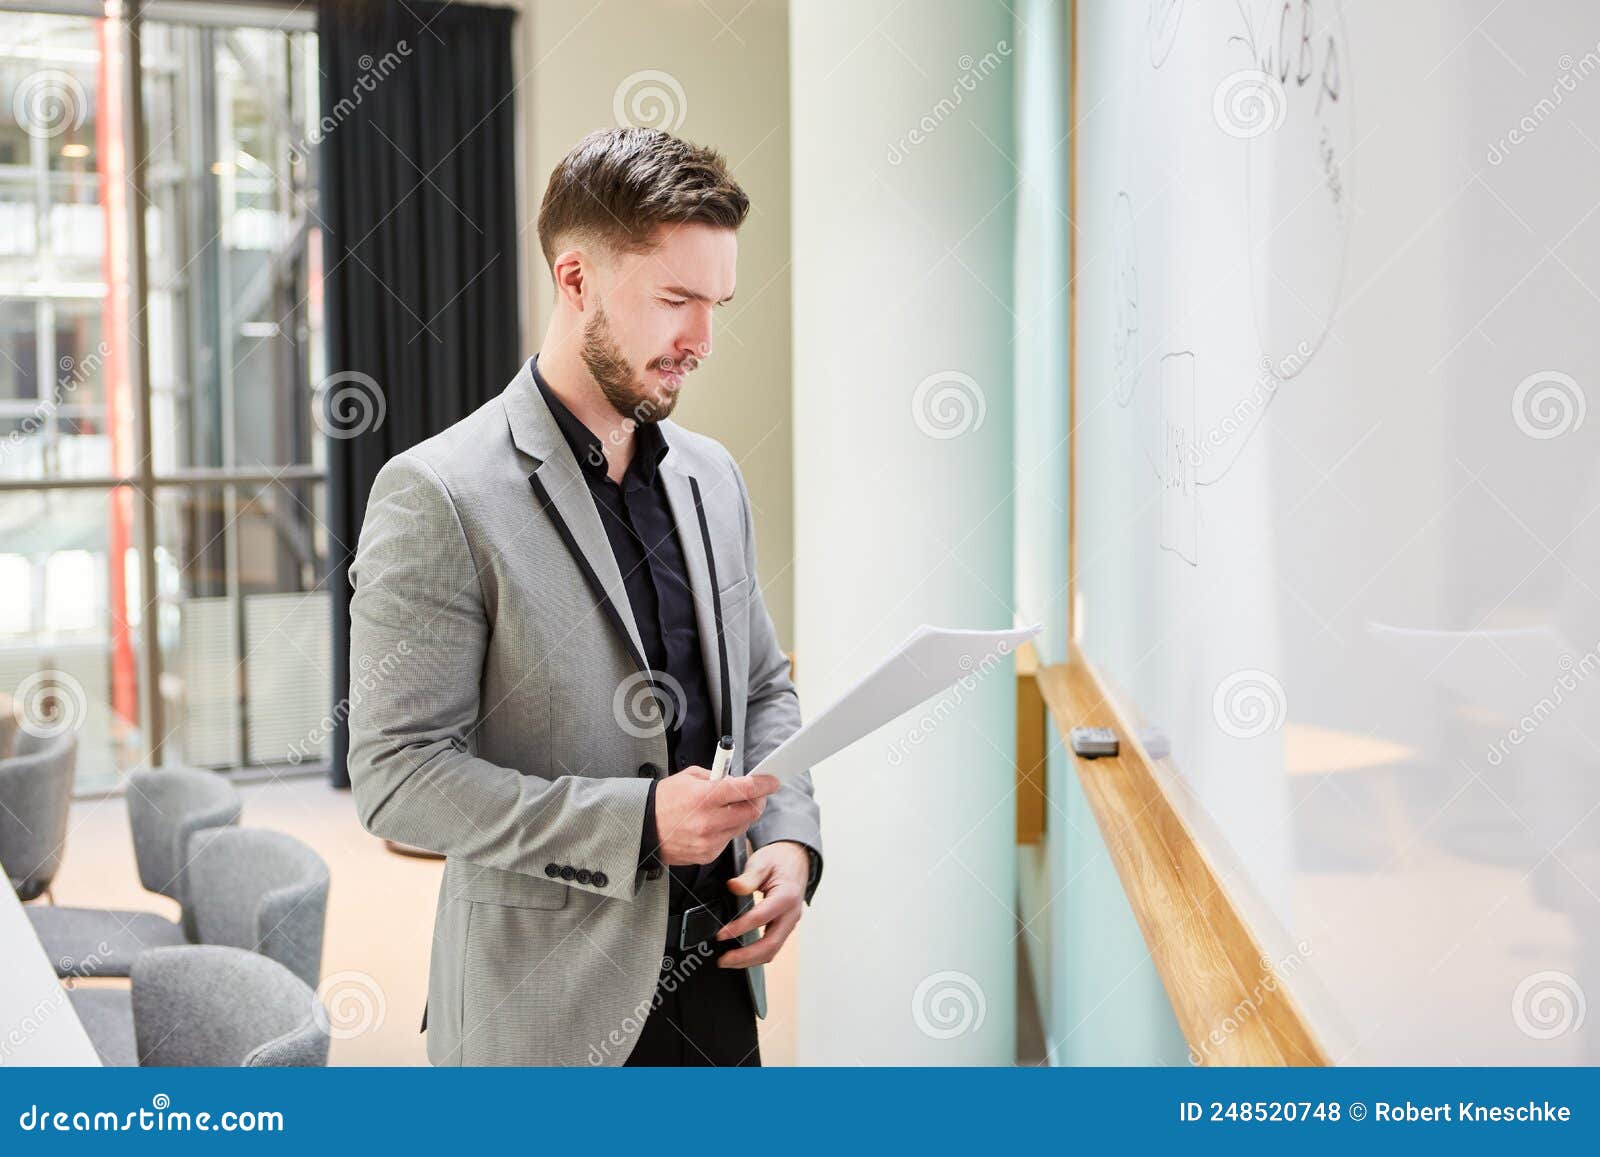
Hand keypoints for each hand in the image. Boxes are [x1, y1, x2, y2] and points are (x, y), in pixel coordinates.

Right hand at [653, 768, 779, 865]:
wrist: (642, 828)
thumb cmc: (663, 801)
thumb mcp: (688, 777)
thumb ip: (716, 777)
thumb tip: (736, 780)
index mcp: (704, 797)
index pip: (745, 789)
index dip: (763, 784)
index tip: (771, 781)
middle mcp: (709, 821)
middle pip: (751, 811)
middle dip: (756, 800)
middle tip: (753, 794)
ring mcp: (709, 841)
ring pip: (742, 827)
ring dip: (741, 816)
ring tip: (726, 808)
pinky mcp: (707, 855)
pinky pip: (728, 840)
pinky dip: (727, 830)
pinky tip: (712, 824)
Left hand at [714, 840, 810, 968]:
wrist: (796, 858)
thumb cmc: (779, 860)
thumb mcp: (762, 862)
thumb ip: (748, 877)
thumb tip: (733, 887)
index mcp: (786, 896)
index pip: (760, 918)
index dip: (739, 928)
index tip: (721, 934)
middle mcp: (791, 914)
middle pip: (770, 945)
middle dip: (745, 957)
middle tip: (723, 960)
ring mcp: (790, 923)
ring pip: (772, 951)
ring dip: (750, 960)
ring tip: (728, 961)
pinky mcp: (785, 927)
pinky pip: (773, 946)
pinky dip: (756, 954)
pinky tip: (741, 955)